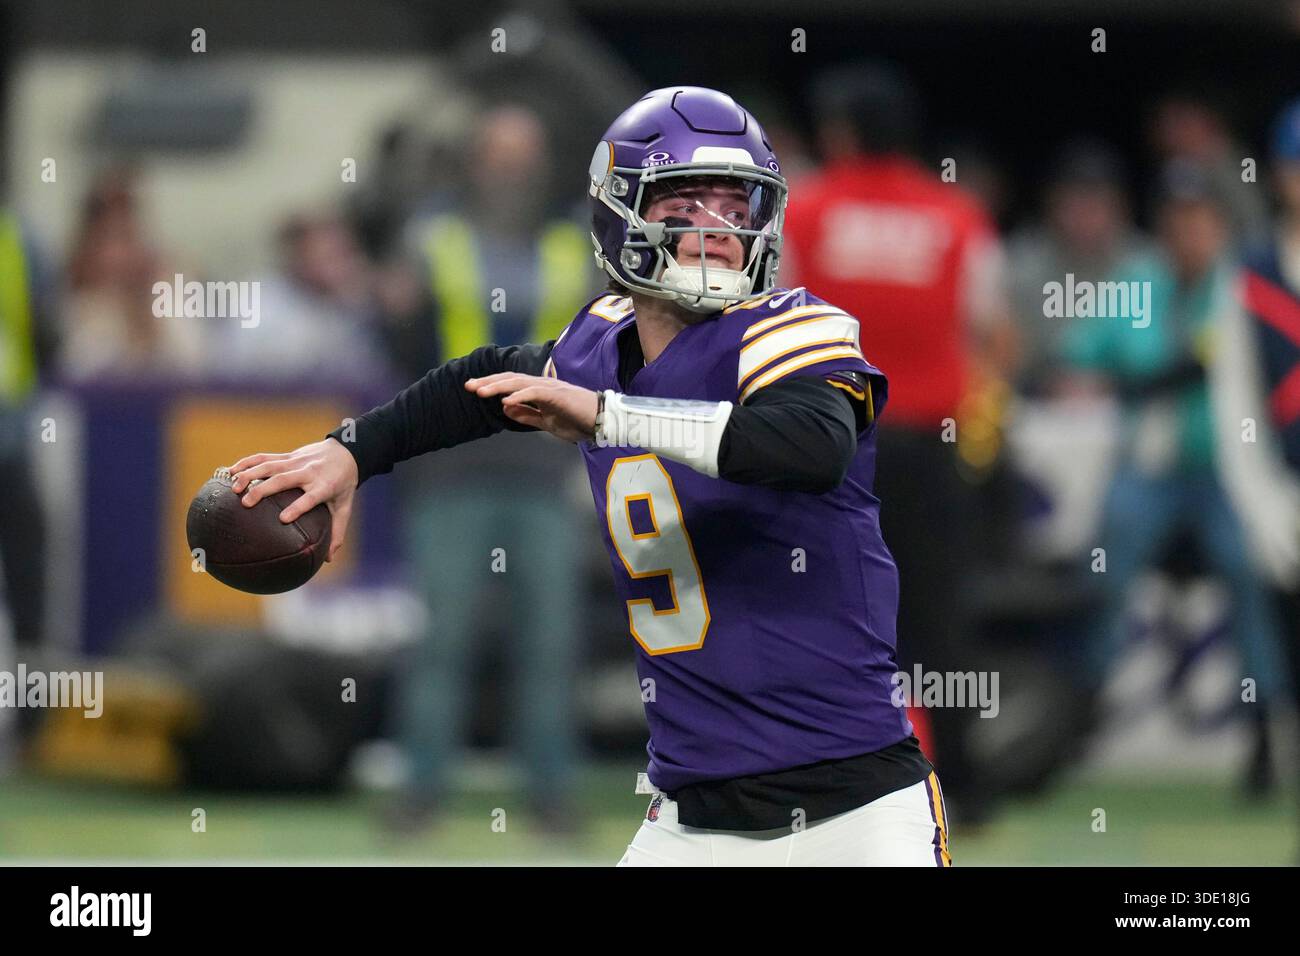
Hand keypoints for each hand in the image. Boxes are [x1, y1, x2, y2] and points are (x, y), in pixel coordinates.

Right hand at [228, 438, 359, 561]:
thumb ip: (337, 532)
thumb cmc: (344, 484)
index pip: (310, 497)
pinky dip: (246, 462)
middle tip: (246, 504)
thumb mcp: (345, 507)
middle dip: (263, 490)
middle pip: (284, 479)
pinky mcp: (287, 456)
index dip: (298, 507)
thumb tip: (327, 560)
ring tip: (233, 489)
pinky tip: (230, 472)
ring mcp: (296, 461)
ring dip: (250, 474)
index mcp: (324, 486)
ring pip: (270, 466)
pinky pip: (264, 457)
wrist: (346, 451)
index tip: (283, 519)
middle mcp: (308, 472)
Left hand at [466, 373, 599, 443]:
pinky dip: (520, 395)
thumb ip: (527, 415)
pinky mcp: (558, 395)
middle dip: (488, 381)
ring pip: (519, 382)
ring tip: (481, 391)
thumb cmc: (577, 421)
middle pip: (510, 378)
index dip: (491, 384)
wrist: (602, 422)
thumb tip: (506, 408)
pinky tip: (506, 400)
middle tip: (468, 385)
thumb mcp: (547, 421)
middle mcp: (542, 385)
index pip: (510, 383)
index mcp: (538, 391)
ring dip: (498, 386)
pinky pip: (535, 393)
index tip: (473, 388)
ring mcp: (550, 388)